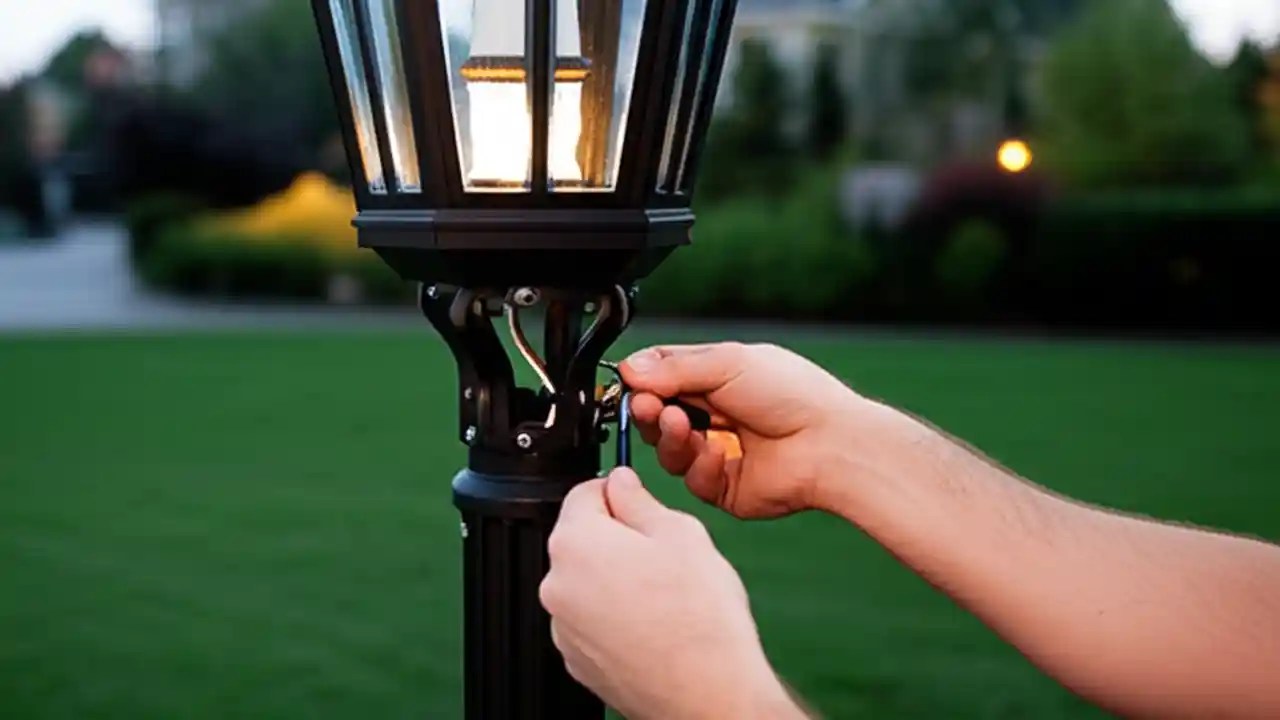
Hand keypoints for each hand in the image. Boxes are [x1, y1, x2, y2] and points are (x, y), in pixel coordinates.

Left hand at [541, 469, 801, 719]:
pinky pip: (592, 621)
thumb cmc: (699, 618)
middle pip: (582, 540)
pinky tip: (654, 624)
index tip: (640, 502)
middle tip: (665, 555)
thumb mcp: (681, 533)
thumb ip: (639, 499)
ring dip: (617, 579)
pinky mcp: (577, 661)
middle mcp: (557, 585)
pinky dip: (616, 616)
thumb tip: (621, 482)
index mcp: (576, 543)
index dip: (618, 492)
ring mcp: (564, 628)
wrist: (708, 693)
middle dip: (618, 539)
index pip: (584, 492)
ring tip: (664, 595)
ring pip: (588, 582)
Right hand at [623, 343, 860, 518]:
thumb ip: (674, 367)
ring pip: (668, 451)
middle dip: (649, 411)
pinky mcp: (724, 487)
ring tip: (686, 427)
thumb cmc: (793, 395)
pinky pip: (693, 481)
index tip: (632, 383)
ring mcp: (718, 452)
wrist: (829, 443)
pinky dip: (701, 466)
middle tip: (650, 407)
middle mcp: (714, 415)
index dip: (643, 382)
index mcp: (716, 378)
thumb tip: (629, 368)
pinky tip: (719, 454)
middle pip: (657, 416)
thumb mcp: (729, 363)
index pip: (662, 377)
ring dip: (669, 438)